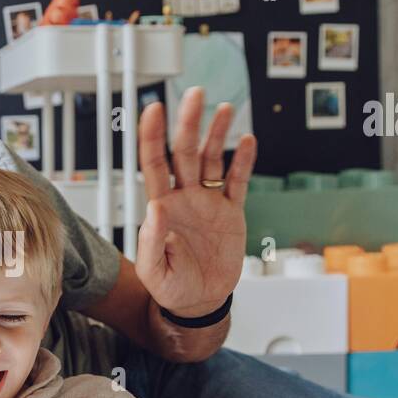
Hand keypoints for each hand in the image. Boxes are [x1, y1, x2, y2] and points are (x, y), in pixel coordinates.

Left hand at [136, 86, 256, 316]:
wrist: (199, 302)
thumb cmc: (171, 287)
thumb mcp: (153, 271)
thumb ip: (151, 241)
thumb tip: (155, 208)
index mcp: (162, 207)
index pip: (155, 164)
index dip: (152, 137)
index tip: (153, 110)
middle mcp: (185, 198)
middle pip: (185, 152)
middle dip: (189, 123)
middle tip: (195, 95)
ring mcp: (208, 202)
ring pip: (212, 160)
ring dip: (217, 134)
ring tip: (224, 109)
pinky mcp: (231, 213)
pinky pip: (238, 182)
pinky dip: (243, 162)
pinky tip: (246, 141)